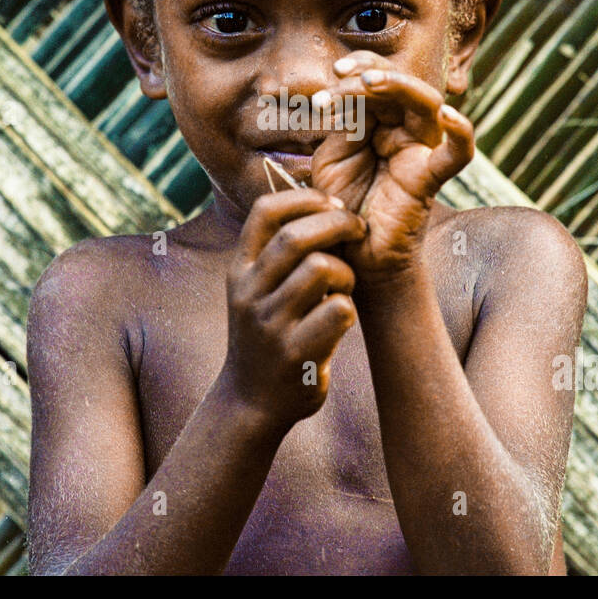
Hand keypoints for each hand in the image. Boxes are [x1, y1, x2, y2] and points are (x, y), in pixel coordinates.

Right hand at [219, 188, 366, 429]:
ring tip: (344, 287)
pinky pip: (339, 310)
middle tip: (358, 229)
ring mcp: (270, 325)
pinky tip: (340, 321)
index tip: (332, 201)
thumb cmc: (268, 333)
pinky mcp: (296, 354)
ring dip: (346, 273)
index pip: (265, 212)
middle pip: (297, 237)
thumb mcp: (255, 290)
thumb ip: (277, 253)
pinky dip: (349, 308)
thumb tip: (325, 201)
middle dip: (338, 223)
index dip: (304, 197)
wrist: (251, 401)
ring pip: (322, 269)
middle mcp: (249, 294)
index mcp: (239, 270)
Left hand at [310, 51, 474, 277]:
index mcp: (380, 122)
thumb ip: (342, 126)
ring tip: (367, 83)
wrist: (353, 251)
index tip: (332, 73)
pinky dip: (461, 133)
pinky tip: (448, 116)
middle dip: (372, 72)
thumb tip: (341, 92)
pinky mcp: (430, 177)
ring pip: (426, 104)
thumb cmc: (344, 203)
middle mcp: (404, 131)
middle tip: (341, 75)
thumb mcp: (332, 157)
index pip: (377, 81)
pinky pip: (458, 154)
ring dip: (398, 86)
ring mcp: (421, 151)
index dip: (357, 69)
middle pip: (401, 85)